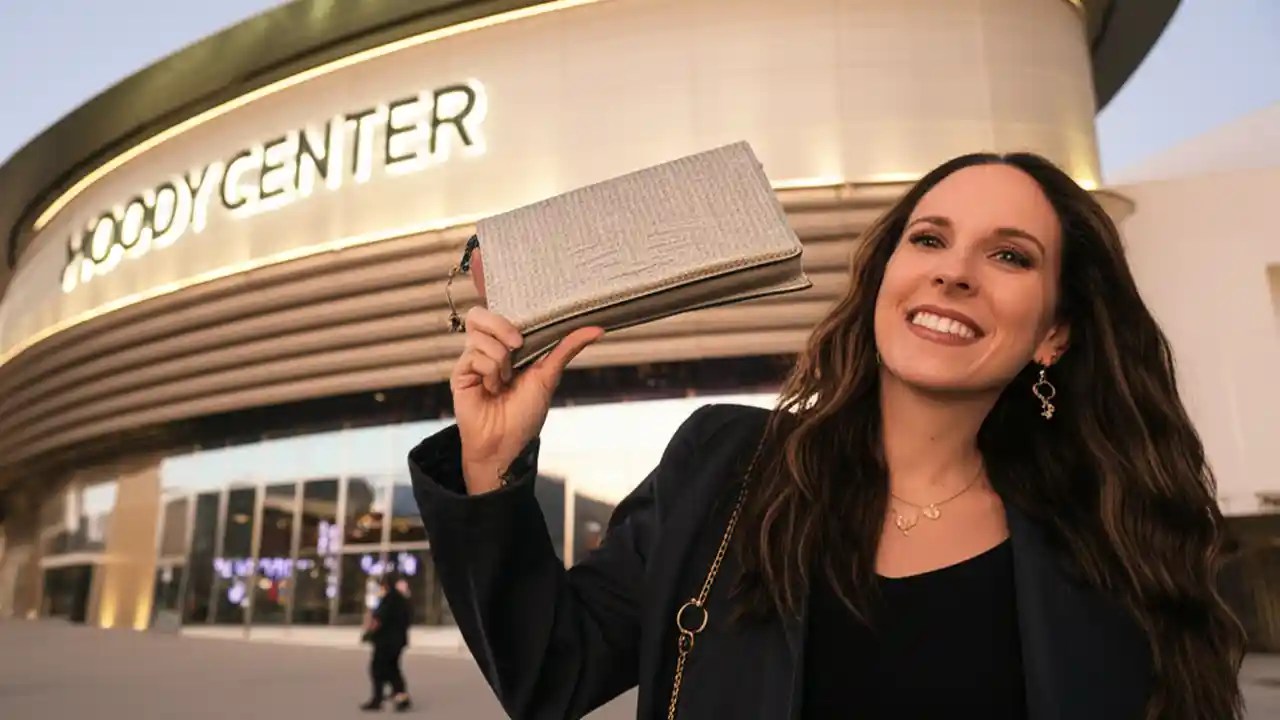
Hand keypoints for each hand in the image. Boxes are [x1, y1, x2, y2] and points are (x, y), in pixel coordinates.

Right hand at [450, 307, 603, 493]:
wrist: (507, 442)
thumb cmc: (525, 413)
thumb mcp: (549, 375)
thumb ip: (567, 348)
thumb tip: (597, 329)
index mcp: (505, 345)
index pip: (499, 311)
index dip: (508, 310)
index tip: (526, 326)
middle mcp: (486, 348)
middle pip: (479, 314)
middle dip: (502, 326)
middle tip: (517, 344)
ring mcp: (471, 360)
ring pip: (480, 337)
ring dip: (501, 361)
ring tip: (504, 382)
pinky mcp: (460, 373)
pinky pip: (474, 357)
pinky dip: (491, 374)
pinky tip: (492, 390)